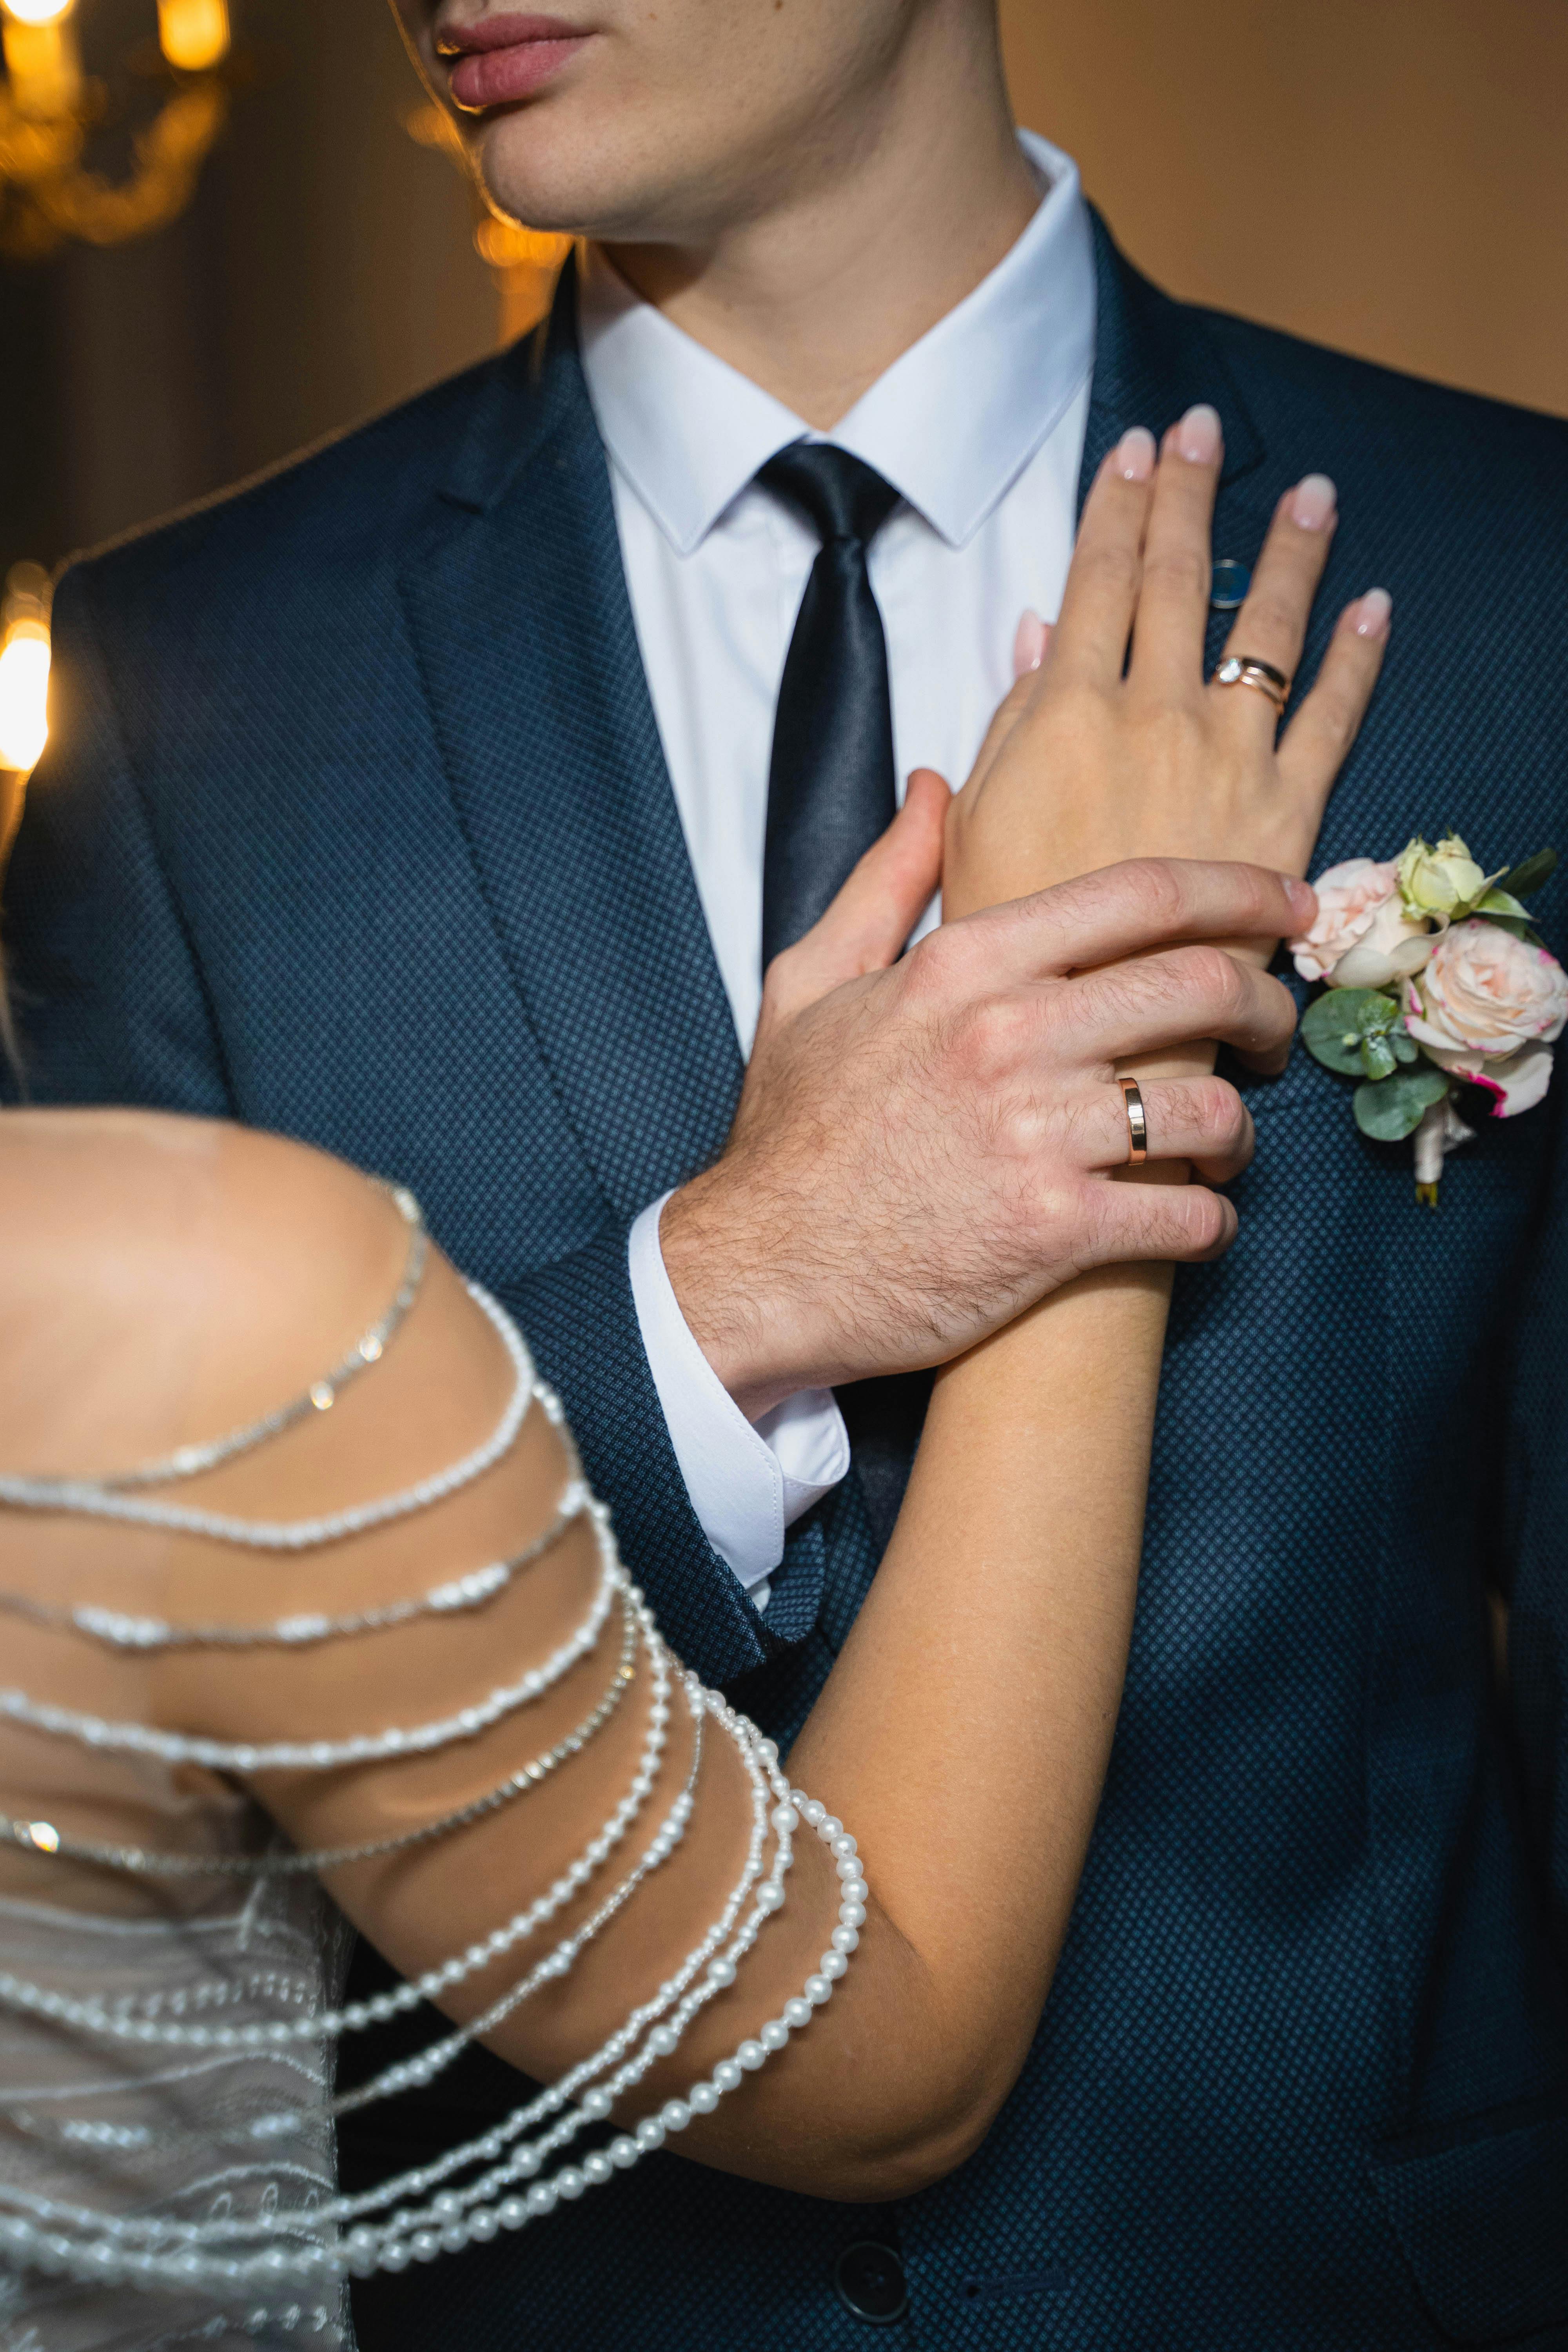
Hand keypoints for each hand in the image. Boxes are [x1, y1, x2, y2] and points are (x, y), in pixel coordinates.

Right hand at [659, 816, 1309, 1421]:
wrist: (760, 1270)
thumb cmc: (792, 1132)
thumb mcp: (812, 979)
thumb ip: (886, 877)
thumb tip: (934, 786)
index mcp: (965, 964)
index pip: (1143, 896)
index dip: (1241, 889)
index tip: (1288, 903)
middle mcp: (1011, 1036)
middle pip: (1200, 986)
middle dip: (1266, 1006)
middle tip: (1274, 1030)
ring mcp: (1037, 1136)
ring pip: (1206, 1109)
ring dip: (1239, 1129)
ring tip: (1226, 1144)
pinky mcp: (1055, 1233)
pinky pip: (1185, 1216)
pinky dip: (1213, 1223)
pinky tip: (1199, 1223)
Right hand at [943, 405, 1390, 944]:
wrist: (1081, 1032)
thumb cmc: (1015, 939)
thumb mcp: (968, 829)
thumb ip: (1004, 727)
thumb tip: (1038, 638)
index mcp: (1063, 719)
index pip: (1094, 582)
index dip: (1114, 508)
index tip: (1132, 451)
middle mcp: (1150, 722)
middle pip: (1173, 581)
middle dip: (1187, 495)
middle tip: (1203, 431)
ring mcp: (1224, 766)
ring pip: (1262, 632)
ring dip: (1288, 554)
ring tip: (1308, 496)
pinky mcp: (1283, 820)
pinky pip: (1331, 724)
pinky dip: (1354, 661)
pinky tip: (1372, 611)